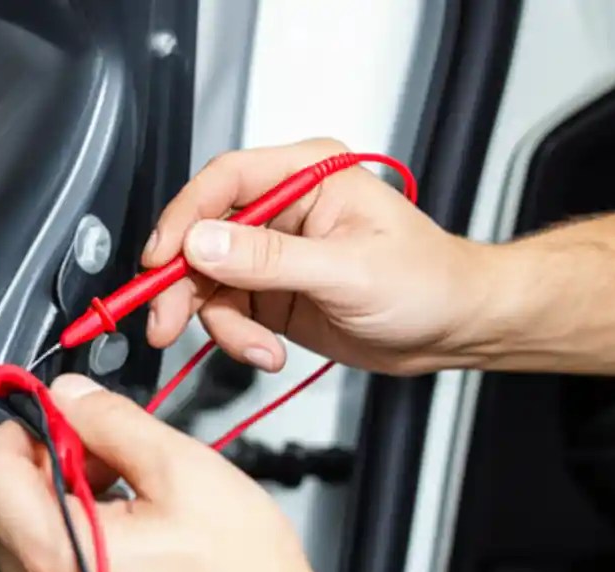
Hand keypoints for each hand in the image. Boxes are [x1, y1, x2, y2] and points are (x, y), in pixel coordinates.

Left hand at [0, 374, 348, 571]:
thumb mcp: (185, 471)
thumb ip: (112, 420)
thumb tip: (70, 394)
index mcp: (57, 559)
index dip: (24, 430)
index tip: (62, 420)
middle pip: (0, 508)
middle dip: (47, 467)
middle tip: (108, 458)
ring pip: (24, 543)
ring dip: (63, 507)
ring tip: (129, 503)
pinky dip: (76, 550)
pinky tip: (131, 542)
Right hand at [144, 137, 495, 374]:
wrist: (454, 328)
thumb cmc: (428, 282)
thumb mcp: (347, 271)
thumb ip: (270, 259)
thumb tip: (203, 243)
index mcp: (306, 175)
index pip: (223, 182)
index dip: (182, 218)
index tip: (160, 260)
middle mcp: (281, 208)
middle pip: (201, 235)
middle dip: (182, 284)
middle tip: (165, 323)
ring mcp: (270, 252)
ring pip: (207, 281)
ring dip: (219, 323)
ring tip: (257, 349)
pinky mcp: (267, 291)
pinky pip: (225, 312)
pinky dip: (238, 339)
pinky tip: (269, 352)